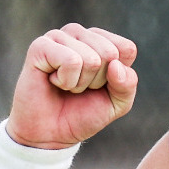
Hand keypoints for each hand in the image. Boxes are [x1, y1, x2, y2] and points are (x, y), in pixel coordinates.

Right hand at [6, 24, 139, 148]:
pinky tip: (53, 81)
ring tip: (65, 86)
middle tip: (78, 88)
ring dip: (80, 83)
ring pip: (91, 59)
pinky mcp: (40, 46)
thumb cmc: (82, 114)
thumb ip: (127, 84)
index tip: (98, 86)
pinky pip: (71, 61)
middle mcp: (79, 33)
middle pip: (110, 53)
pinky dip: (65, 81)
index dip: (117, 77)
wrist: (51, 134)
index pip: (126, 48)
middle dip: (97, 81)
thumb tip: (115, 65)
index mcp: (100, 40)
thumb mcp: (117, 103)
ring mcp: (58, 36)